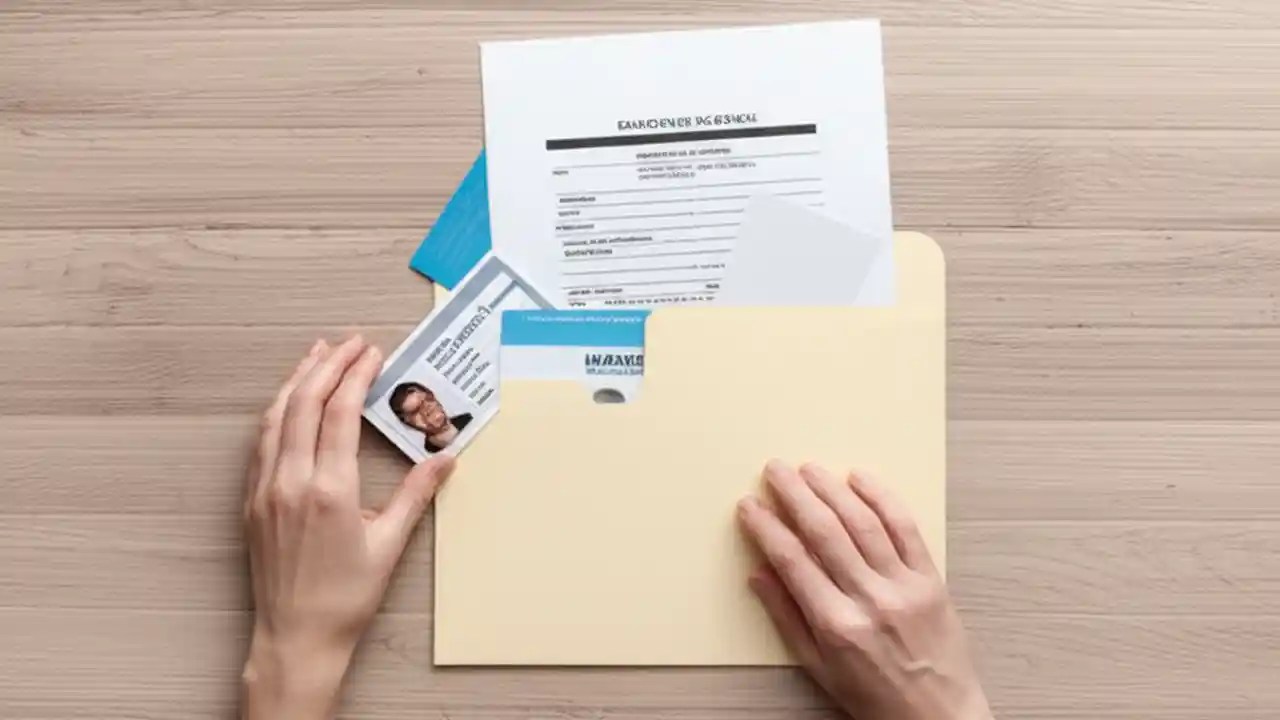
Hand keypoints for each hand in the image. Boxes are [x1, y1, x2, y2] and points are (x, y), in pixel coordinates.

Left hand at [242, 336, 454, 719]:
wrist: (296, 636)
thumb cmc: (345, 598)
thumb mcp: (390, 544)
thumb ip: (416, 494)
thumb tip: (444, 458)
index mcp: (329, 489)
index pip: (339, 413)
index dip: (356, 376)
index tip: (372, 354)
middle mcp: (291, 482)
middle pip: (305, 403)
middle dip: (328, 365)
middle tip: (351, 343)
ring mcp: (265, 489)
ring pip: (276, 417)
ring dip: (297, 380)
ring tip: (317, 355)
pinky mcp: (252, 501)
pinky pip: (261, 442)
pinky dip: (278, 411)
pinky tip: (290, 401)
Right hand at [738, 461, 990, 719]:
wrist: (939, 717)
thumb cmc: (876, 698)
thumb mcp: (819, 669)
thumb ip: (787, 618)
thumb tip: (758, 575)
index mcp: (837, 626)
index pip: (792, 561)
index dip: (766, 527)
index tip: (749, 505)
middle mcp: (870, 600)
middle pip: (825, 532)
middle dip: (795, 495)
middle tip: (775, 470)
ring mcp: (904, 586)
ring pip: (863, 523)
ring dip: (832, 489)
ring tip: (809, 469)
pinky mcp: (931, 579)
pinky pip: (905, 529)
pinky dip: (882, 499)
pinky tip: (861, 479)